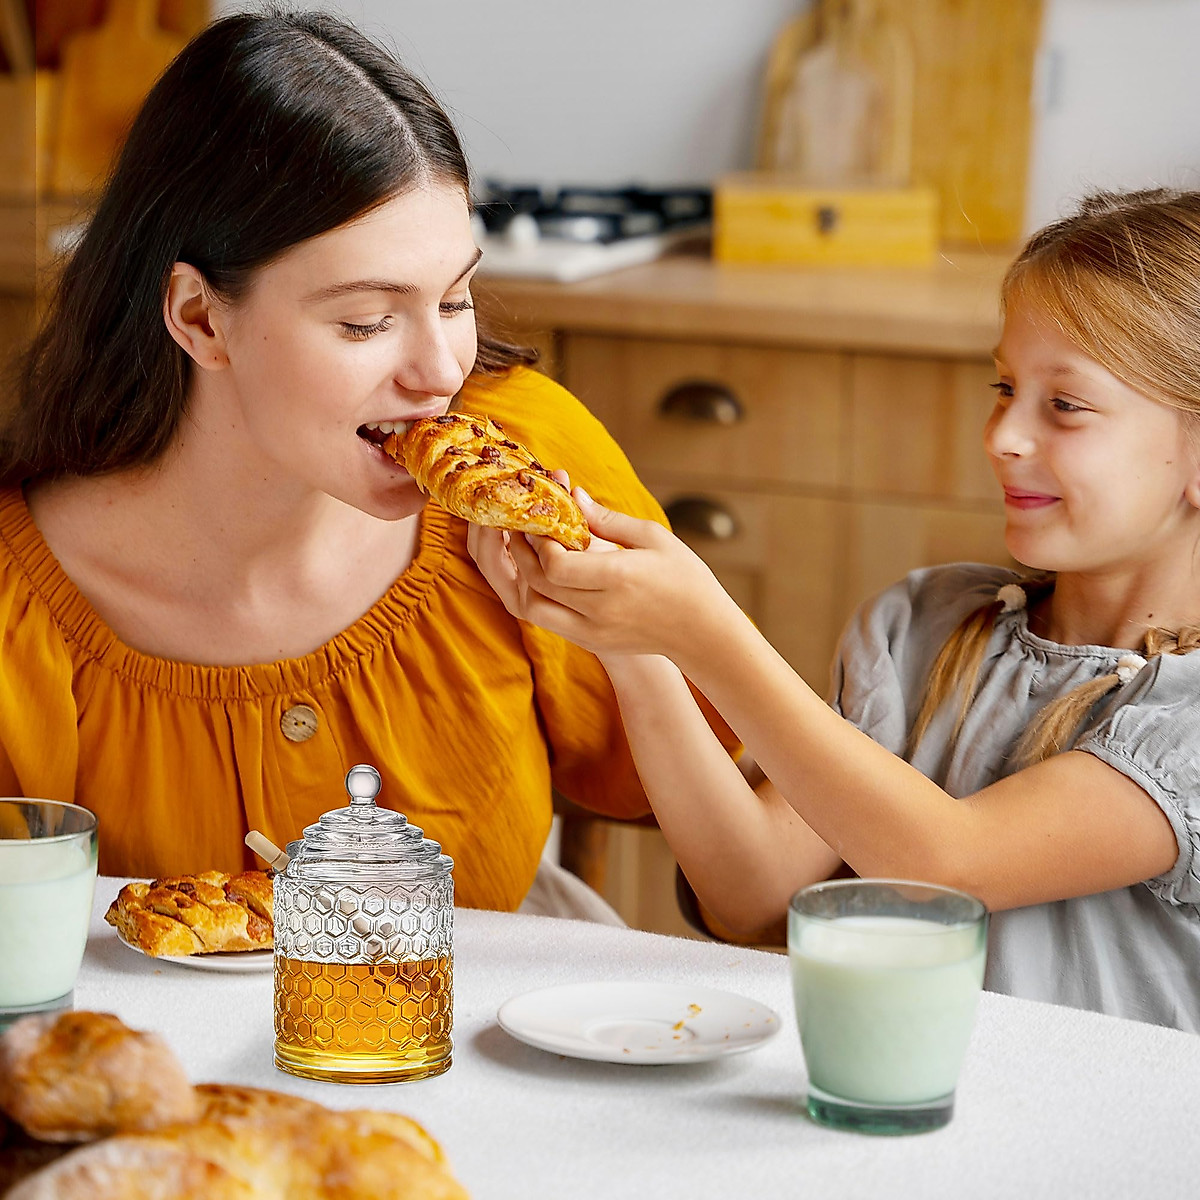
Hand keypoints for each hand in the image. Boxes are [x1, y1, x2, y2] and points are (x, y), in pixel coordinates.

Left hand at [466, 484, 733, 661]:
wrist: (703, 633)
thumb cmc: (685, 578)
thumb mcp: (654, 538)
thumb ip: (608, 519)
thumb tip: (573, 496)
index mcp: (619, 578)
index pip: (556, 565)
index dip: (540, 541)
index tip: (542, 519)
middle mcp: (601, 609)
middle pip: (538, 583)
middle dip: (522, 551)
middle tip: (520, 527)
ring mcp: (593, 631)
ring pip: (532, 607)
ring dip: (520, 577)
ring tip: (524, 551)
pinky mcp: (590, 642)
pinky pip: (546, 620)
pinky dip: (534, 595)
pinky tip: (539, 573)